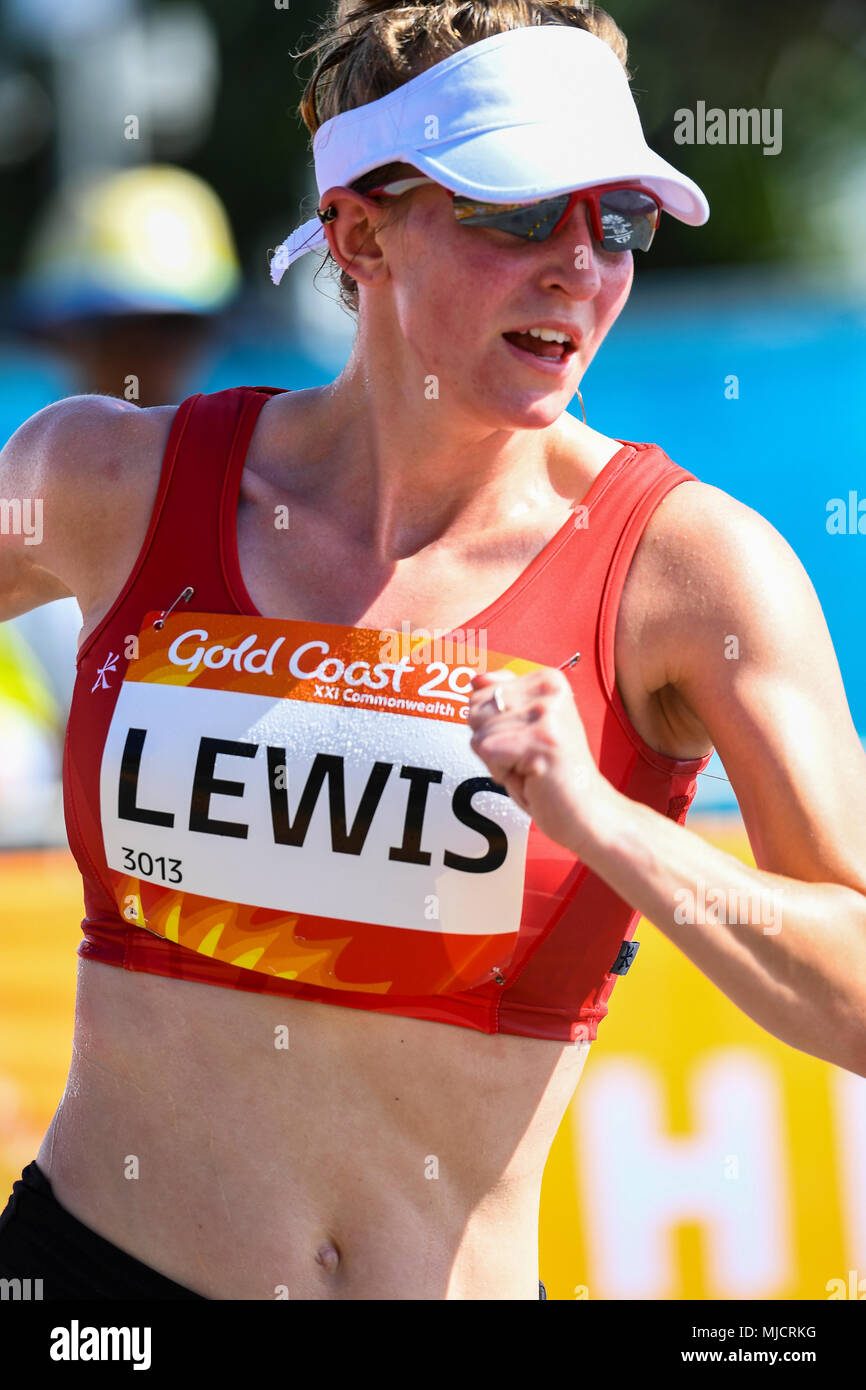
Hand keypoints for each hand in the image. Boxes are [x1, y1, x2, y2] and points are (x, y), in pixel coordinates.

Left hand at [466, 666, 607, 854]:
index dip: (491, 725)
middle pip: (476, 711)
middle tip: (525, 757)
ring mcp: (547, 715)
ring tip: (529, 767)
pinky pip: (488, 753)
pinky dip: (501, 773)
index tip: (524, 739)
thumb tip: (474, 679)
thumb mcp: (523, 726)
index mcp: (547, 680)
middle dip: (490, 742)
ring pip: (480, 735)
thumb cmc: (552, 772)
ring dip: (497, 761)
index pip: (480, 691)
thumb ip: (501, 699)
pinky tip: (530, 777)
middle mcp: (549, 691)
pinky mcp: (541, 742)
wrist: (586, 809)